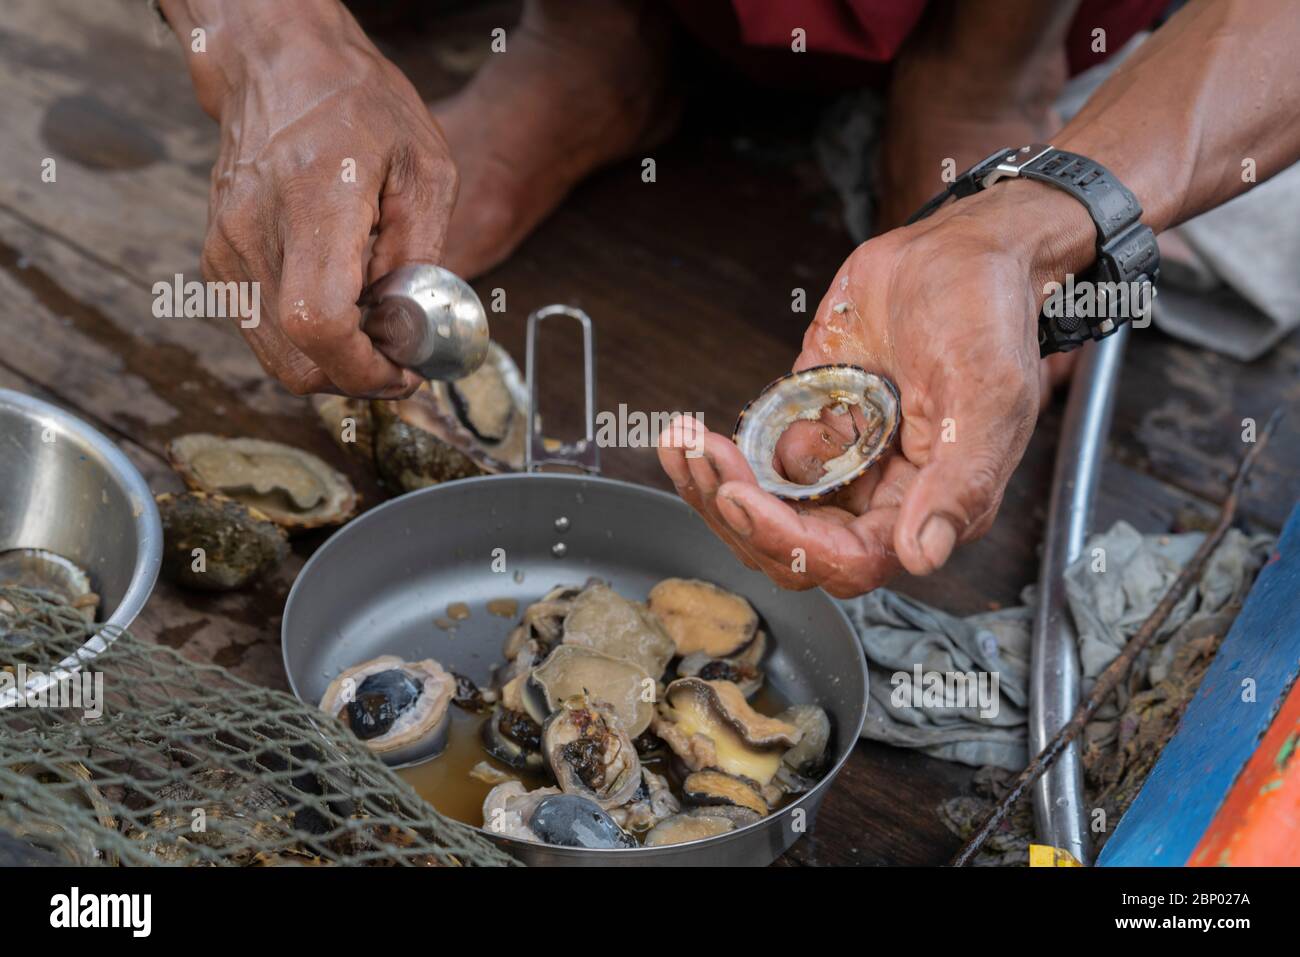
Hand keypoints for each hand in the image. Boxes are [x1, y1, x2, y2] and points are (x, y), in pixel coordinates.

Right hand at [173, 0, 455, 395]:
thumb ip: (422, 253)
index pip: (319, 322)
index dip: (365, 368)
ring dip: (333, 365)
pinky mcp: (218, 259)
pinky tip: (342, 311)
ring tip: (376, 334)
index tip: (405, 371)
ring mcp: (226, 248)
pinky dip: (307, 342)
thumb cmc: (357, 104)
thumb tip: (412, 327)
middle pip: (296, 358)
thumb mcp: (425, 168)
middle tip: (401, 361)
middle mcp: (254, 231)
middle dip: (357, 378)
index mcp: (313, 201)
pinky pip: (263, 331)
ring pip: (277, 356)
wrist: (278, 65)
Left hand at [659, 182, 1092, 597]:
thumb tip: (923, 554)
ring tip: (681, 440)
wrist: (960, 248)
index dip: (788, 541)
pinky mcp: (807, 425)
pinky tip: (689, 433)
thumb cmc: (986, 313)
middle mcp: (881, 495)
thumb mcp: (986, 394)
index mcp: (928, 504)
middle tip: (700, 461)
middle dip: (736, 514)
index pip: (847, 561)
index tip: (740, 499)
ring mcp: (840, 462)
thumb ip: (958, 482)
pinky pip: (755, 466)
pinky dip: (718, 457)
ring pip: (765, 511)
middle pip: (793, 546)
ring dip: (714, 488)